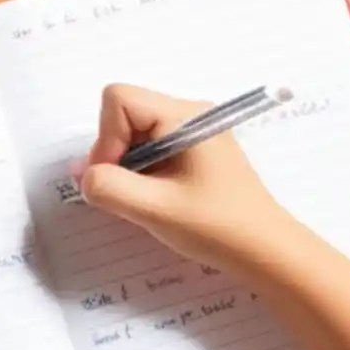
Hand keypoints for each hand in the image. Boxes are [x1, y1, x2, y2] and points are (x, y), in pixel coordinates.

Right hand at [77, 84, 301, 272]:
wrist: (266, 250)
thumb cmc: (215, 226)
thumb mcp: (153, 208)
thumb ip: (108, 187)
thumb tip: (84, 176)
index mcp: (184, 116)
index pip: (119, 99)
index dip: (105, 138)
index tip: (115, 178)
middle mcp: (189, 113)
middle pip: (125, 114)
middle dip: (113, 153)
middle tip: (124, 194)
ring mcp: (194, 131)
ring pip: (136, 132)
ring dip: (127, 166)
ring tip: (143, 200)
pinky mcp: (196, 150)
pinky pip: (152, 146)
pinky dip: (142, 171)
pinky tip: (155, 198)